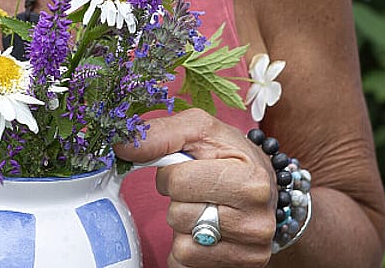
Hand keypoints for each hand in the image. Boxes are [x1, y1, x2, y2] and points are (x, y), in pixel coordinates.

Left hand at [115, 109, 275, 266]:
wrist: (262, 186)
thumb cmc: (230, 155)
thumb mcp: (201, 131)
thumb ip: (161, 134)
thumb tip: (122, 146)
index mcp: (251, 181)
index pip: (179, 183)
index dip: (172, 174)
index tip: (188, 169)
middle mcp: (256, 221)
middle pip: (178, 215)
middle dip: (178, 200)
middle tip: (199, 190)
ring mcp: (250, 250)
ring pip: (181, 244)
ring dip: (182, 225)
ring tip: (204, 207)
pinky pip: (185, 262)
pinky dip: (187, 246)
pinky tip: (206, 229)